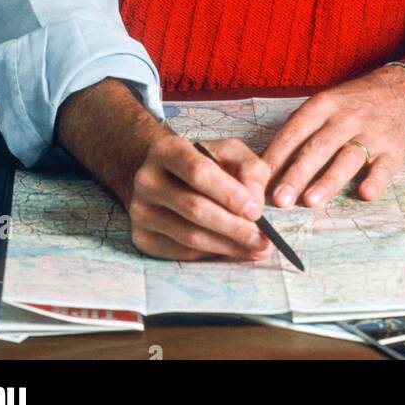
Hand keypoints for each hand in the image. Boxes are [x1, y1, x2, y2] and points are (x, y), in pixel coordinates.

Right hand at [126, 131, 274, 261]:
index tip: (257, 211)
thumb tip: (255, 201)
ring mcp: (140, 210)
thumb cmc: (202, 162)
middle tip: (264, 241)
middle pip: (195, 208)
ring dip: (227, 246)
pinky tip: (232, 251)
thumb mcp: (228, 152)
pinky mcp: (142, 237)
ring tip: (255, 250)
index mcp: (167, 150)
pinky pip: (182, 252)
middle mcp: (147, 179)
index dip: (229, 194)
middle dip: (234, 228)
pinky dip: (211, 254)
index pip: (198, 172)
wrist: (161, 174)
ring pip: (189, 236)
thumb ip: (248, 167)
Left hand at [260, 66, 404, 210]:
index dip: (275, 156)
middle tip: (279, 200)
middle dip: (296, 174)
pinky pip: (383, 167)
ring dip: (328, 180)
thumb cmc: (351, 104)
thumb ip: (300, 132)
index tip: (258, 181)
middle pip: (317, 147)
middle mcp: (346, 117)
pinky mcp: (394, 150)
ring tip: (311, 201)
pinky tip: (365, 194)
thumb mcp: (324, 104)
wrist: (400, 90)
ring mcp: (371, 133)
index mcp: (323, 105)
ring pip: (347, 158)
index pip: (294, 132)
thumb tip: (266, 166)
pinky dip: (376, 180)